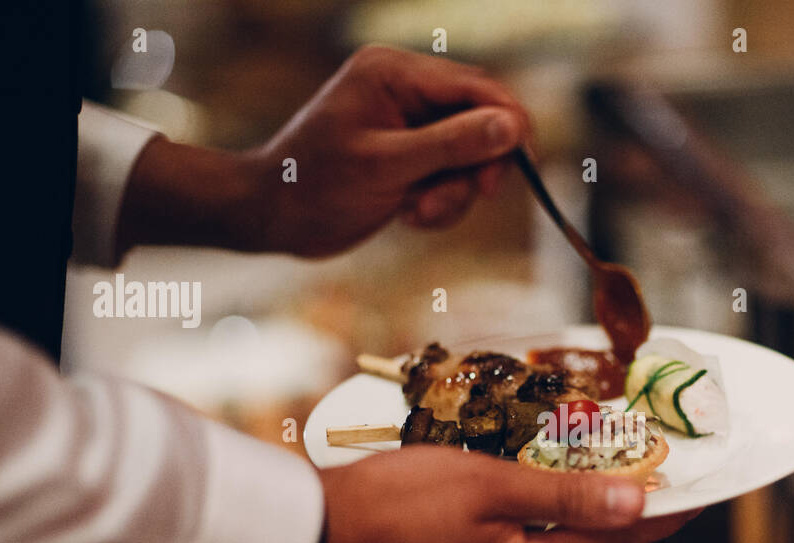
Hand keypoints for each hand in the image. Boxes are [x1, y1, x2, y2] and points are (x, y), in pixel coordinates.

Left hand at [118, 46, 529, 257]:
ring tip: (416, 214)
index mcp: (394, 73)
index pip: (477, 87)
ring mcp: (408, 125)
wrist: (273, 218)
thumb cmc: (315, 186)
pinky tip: (407, 215)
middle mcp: (405, 90)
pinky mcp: (409, 157)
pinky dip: (440, 203)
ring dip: (454, 194)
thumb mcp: (387, 166)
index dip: (508, 124)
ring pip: (469, 157)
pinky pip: (451, 178)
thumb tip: (511, 127)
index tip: (520, 166)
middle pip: (480, 122)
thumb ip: (451, 145)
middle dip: (474, 169)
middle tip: (471, 198)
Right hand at [315, 446, 697, 542]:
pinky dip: (513, 530)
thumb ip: (564, 496)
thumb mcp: (486, 484)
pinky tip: (506, 503)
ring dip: (555, 517)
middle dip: (605, 510)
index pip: (611, 541)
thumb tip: (636, 506)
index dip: (657, 514)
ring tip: (572, 476)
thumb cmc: (395, 501)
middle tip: (637, 471)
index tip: (698, 497)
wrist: (307, 539)